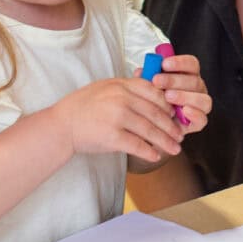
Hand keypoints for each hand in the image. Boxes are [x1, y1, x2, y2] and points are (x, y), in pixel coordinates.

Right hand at [49, 77, 184, 163]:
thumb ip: (128, 89)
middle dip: (171, 126)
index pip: (154, 92)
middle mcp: (121, 98)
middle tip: (180, 135)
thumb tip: (156, 95)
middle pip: (156, 112)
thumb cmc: (84, 107)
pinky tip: (156, 156)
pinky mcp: (112, 136)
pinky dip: (149, 152)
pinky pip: (137, 145)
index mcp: (121, 85)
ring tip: (175, 149)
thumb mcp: (106, 88)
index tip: (176, 115)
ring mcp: (117, 117)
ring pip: (150, 130)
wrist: (61, 125)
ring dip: (165, 141)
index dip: (169, 105)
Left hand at [143, 52, 211, 133]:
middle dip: (175, 80)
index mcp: (189, 76)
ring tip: (167, 97)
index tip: (164, 64)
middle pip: (196, 81)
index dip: (180, 62)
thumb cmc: (153, 100)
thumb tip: (141, 72)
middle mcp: (197, 89)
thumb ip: (147, 78)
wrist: (154, 123)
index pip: (192, 64)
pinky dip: (195, 114)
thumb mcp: (148, 87)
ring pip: (203, 99)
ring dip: (185, 96)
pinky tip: (184, 111)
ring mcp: (200, 106)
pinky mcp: (198, 122)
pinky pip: (203, 118)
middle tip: (157, 81)